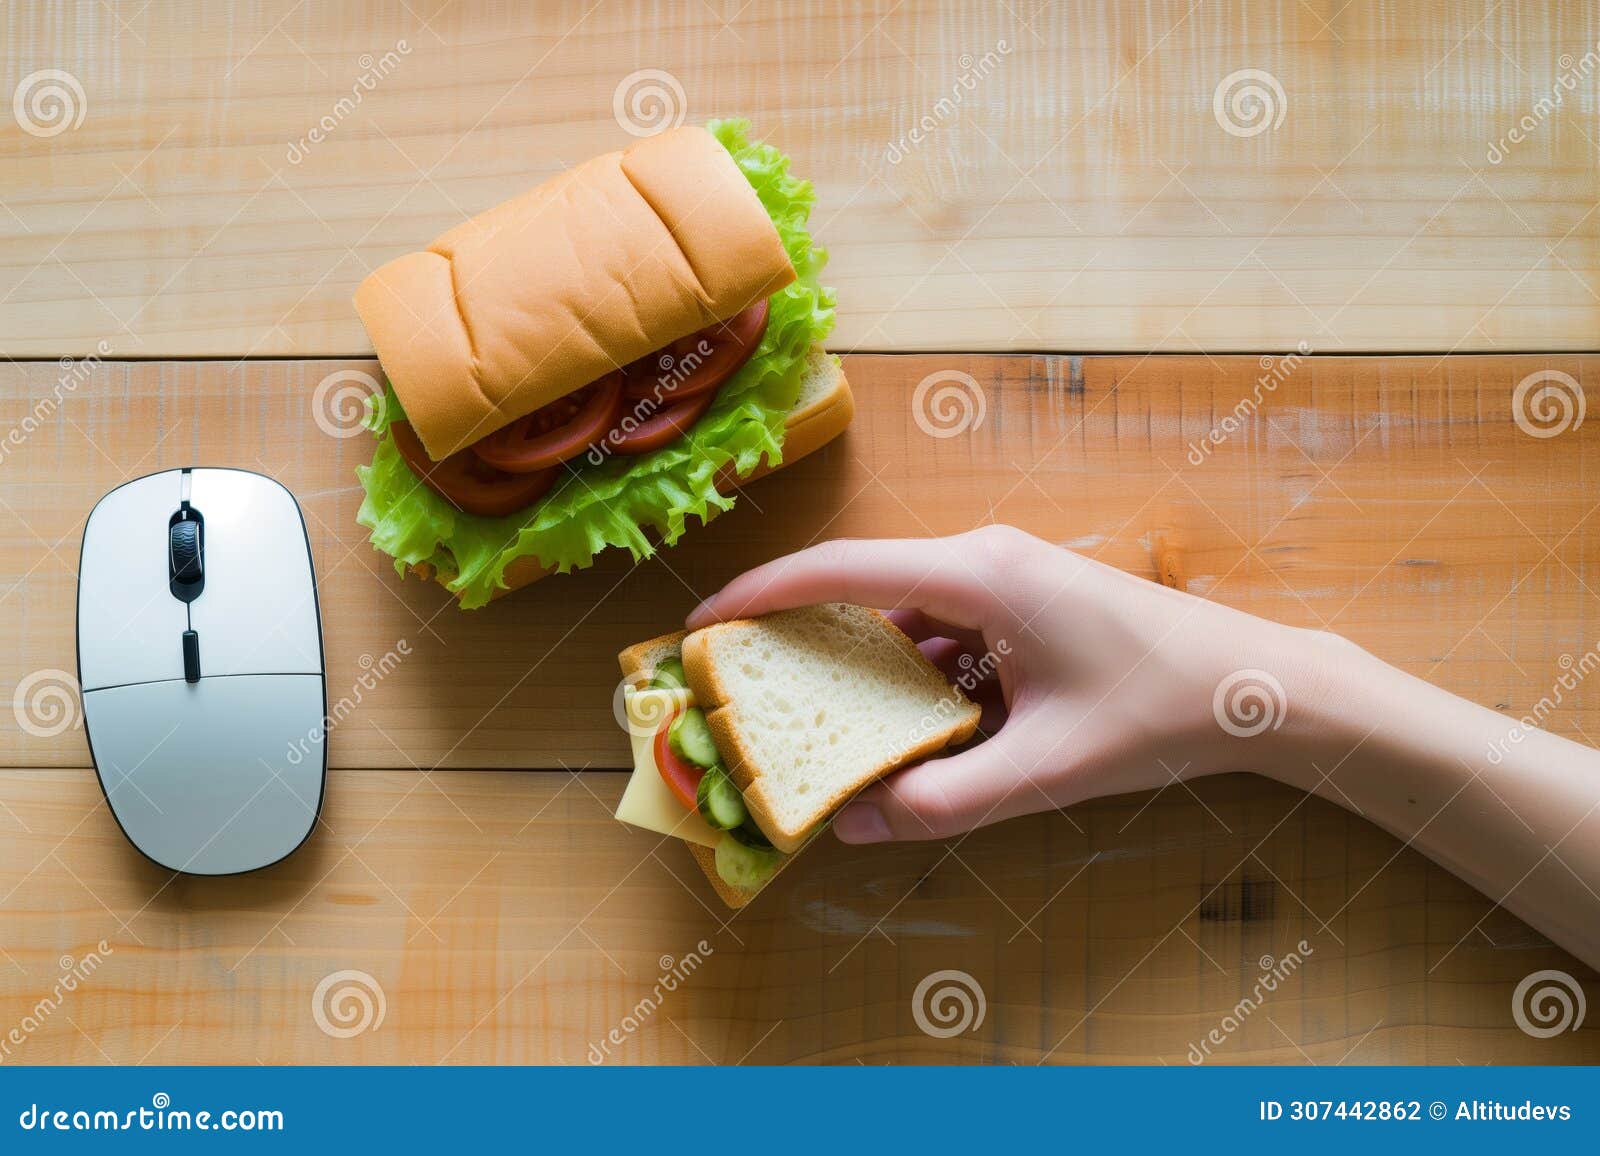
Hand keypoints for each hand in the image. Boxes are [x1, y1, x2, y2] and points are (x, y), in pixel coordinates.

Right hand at [686, 525, 1339, 842]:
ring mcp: (1010, 577)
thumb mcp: (1044, 769)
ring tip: (825, 726)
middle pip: (867, 591)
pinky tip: (918, 732)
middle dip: (807, 641)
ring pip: (908, 617)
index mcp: (980, 575)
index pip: (843, 570)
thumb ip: (944, 803)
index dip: (763, 593)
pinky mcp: (1028, 603)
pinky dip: (921, 677)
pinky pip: (949, 632)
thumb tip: (855, 826)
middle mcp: (986, 559)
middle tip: (754, 691)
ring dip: (871, 669)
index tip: (702, 623)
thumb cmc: (1158, 711)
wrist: (1258, 686)